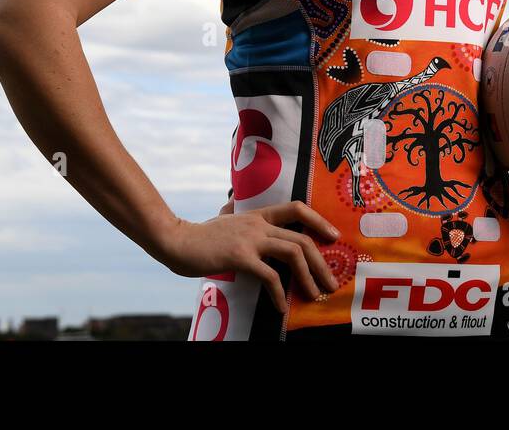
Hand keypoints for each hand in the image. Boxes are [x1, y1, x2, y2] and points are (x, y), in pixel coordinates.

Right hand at [159, 199, 340, 313]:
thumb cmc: (199, 234)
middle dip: (321, 262)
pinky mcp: (240, 256)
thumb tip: (234, 201)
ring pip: (292, 254)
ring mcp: (250, 239)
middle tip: (330, 282)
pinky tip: (281, 307)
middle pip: (302, 238)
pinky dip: (279, 293)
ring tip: (313, 295)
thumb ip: (234, 210)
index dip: (319, 221)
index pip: (296, 208)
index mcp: (257, 215)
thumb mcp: (223, 216)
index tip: (333, 237)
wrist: (175, 241)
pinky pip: (269, 276)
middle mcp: (258, 224)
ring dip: (308, 277)